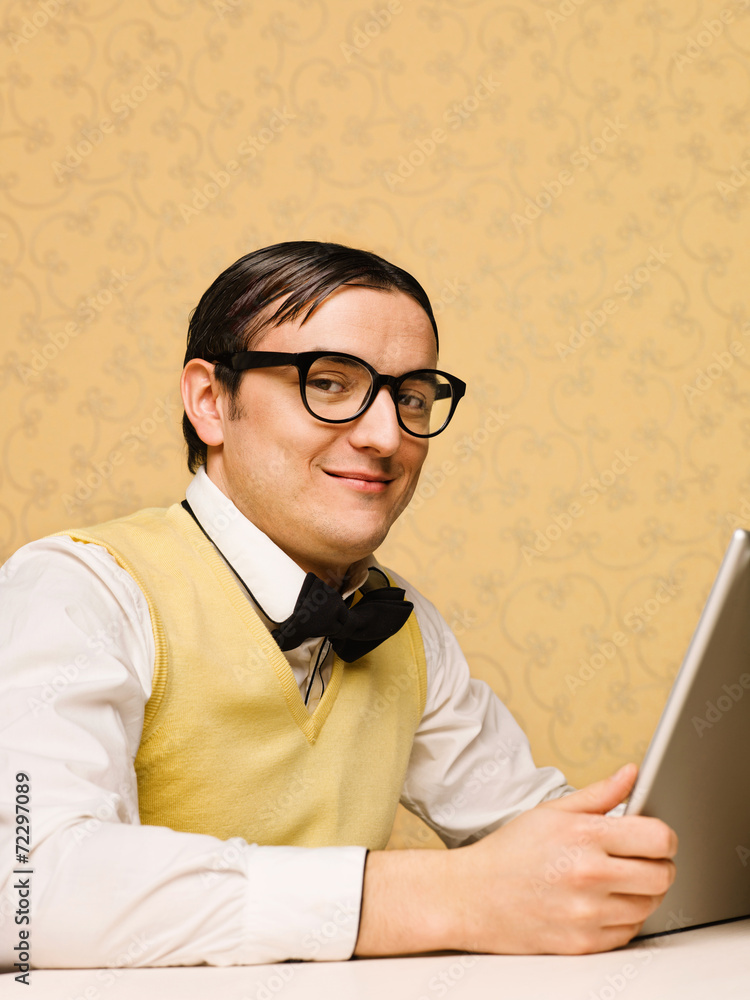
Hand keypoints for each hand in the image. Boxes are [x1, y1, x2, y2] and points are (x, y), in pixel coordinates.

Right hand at [448, 762, 677, 954]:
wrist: (472, 897)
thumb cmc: (511, 852)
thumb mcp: (551, 812)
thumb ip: (599, 794)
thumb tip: (632, 774)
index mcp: (583, 836)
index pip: (658, 838)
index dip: (664, 837)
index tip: (655, 838)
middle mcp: (588, 875)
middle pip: (663, 875)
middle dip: (658, 865)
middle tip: (640, 860)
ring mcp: (587, 913)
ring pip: (649, 906)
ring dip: (640, 893)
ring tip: (614, 880)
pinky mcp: (584, 943)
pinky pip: (629, 932)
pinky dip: (623, 918)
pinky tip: (601, 902)